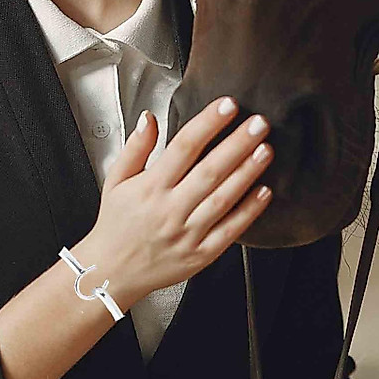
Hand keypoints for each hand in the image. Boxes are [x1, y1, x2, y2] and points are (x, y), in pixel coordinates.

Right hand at [76, 97, 273, 309]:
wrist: (112, 273)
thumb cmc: (116, 224)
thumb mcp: (115, 180)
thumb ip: (135, 148)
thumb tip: (149, 118)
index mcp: (150, 187)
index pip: (183, 147)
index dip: (207, 124)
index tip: (227, 105)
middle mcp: (170, 209)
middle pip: (209, 171)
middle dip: (237, 144)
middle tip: (259, 123)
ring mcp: (188, 233)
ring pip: (223, 199)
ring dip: (247, 173)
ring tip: (266, 150)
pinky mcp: (201, 254)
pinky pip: (230, 231)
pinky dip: (249, 212)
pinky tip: (264, 192)